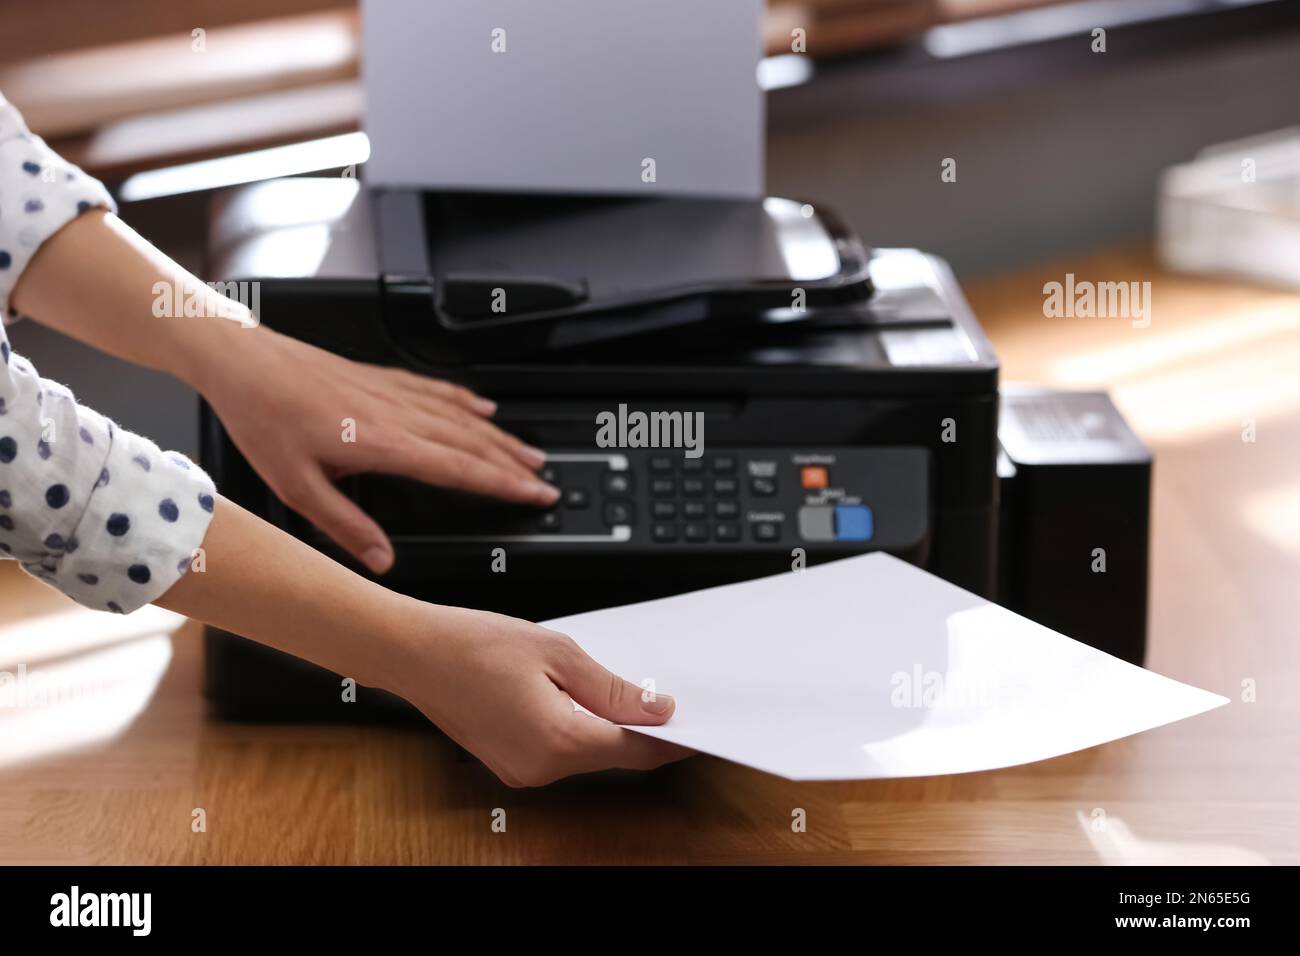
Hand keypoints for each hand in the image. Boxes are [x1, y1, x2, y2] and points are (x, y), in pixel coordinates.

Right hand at [158, 497, 690, 787]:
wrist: (413, 651)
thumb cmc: (473, 643)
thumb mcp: (556, 651)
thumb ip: (613, 687)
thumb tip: (657, 709)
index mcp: (559, 740)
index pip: (637, 751)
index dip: (673, 740)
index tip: (699, 728)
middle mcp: (541, 767)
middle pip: (614, 756)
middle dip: (642, 729)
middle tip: (667, 696)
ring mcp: (522, 770)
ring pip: (588, 754)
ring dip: (609, 727)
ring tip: (622, 688)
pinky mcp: (509, 763)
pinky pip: (561, 750)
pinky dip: (579, 728)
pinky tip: (582, 698)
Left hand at [197, 329, 559, 572]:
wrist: (244, 361)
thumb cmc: (263, 418)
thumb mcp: (295, 487)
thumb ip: (345, 526)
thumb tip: (383, 560)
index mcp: (382, 443)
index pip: (459, 469)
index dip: (503, 484)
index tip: (533, 493)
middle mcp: (397, 414)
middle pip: (472, 443)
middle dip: (514, 464)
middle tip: (545, 481)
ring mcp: (392, 392)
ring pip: (461, 417)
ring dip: (500, 437)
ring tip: (529, 452)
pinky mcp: (381, 378)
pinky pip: (438, 391)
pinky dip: (467, 402)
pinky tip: (483, 408)